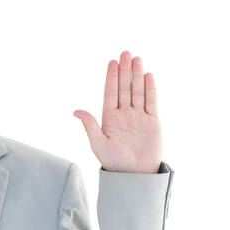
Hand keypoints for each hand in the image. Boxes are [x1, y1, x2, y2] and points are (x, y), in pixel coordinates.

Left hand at [73, 51, 162, 173]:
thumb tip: (76, 111)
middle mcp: (124, 115)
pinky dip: (150, 89)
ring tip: (136, 59)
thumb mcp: (99, 145)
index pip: (110, 93)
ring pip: (138, 91)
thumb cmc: (115, 164)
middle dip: (124, 71)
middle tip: (125, 53)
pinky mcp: (152, 122)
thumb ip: (90, 126)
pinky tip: (148, 75)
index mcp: (109, 119)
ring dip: (137, 75)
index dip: (111, 78)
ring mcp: (138, 117)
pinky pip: (151, 102)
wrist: (135, 176)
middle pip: (124, 88)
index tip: (112, 62)